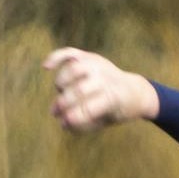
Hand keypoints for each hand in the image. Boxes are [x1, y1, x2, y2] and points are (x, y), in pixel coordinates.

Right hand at [43, 48, 160, 131]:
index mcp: (114, 97)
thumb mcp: (106, 122)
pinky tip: (45, 66)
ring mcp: (97, 64)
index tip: (64, 123)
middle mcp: (106, 77)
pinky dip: (56, 57)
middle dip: (64, 104)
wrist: (132, 91)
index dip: (74, 117)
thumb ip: (85, 125)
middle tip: (56, 113)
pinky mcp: (89, 56)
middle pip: (78, 90)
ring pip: (73, 69)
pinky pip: (70, 53)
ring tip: (61, 93)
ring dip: (61, 83)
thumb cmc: (115, 110)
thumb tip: (63, 123)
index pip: (90, 107)